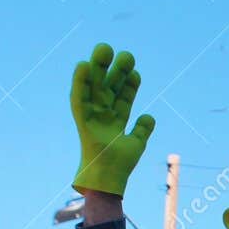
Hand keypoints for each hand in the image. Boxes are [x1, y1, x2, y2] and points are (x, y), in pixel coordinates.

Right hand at [70, 45, 156, 196]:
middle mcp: (103, 116)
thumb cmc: (120, 165)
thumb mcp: (135, 144)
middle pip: (109, 88)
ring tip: (105, 48)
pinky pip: (79, 99)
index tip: (137, 72)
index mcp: (115, 121)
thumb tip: (149, 116)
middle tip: (125, 54)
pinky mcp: (83, 120)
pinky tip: (83, 65)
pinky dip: (79, 83)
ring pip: (96, 88)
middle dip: (115, 71)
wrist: (109, 180)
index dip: (130, 85)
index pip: (123, 98)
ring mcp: (93, 116)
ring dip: (100, 69)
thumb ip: (142, 129)